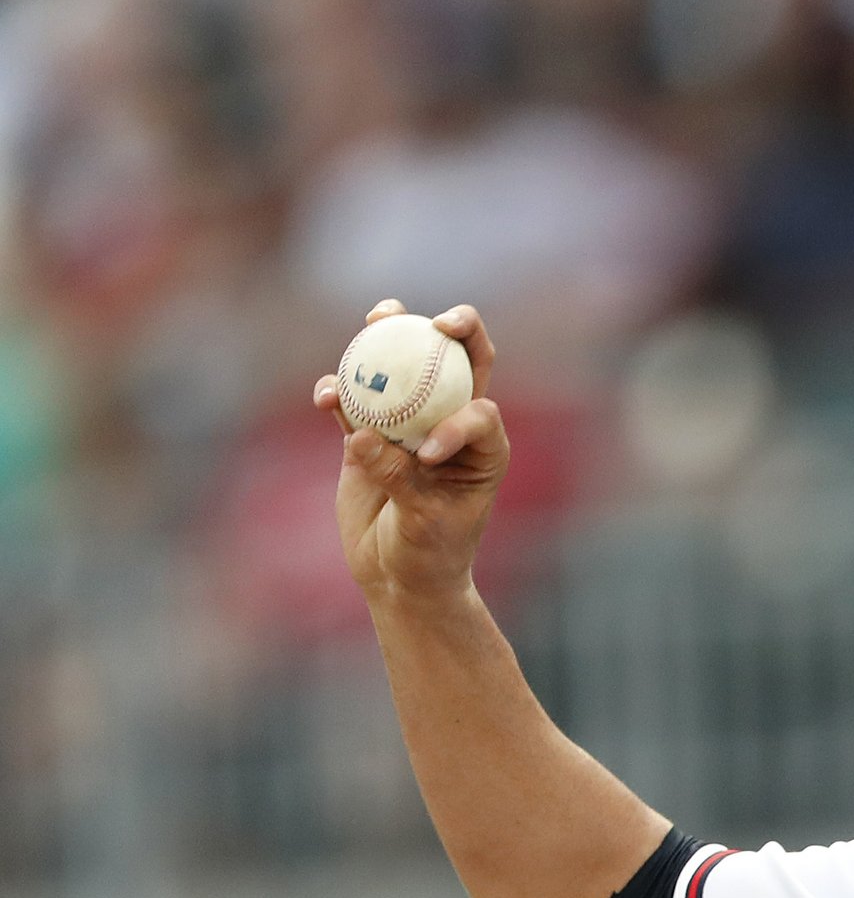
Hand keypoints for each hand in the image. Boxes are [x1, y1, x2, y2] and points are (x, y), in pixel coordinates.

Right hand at [316, 302, 506, 606]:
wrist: (397, 576)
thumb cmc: (429, 554)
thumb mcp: (421, 522)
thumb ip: (397, 477)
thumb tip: (362, 435)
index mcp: (483, 447)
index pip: (480, 411)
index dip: (458, 419)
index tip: (429, 454)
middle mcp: (450, 424)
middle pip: (458, 363)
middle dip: (455, 329)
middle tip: (433, 321)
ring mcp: (408, 424)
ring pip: (403, 368)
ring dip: (389, 339)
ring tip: (375, 321)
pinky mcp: (368, 435)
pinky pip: (354, 402)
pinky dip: (339, 392)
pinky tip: (326, 394)